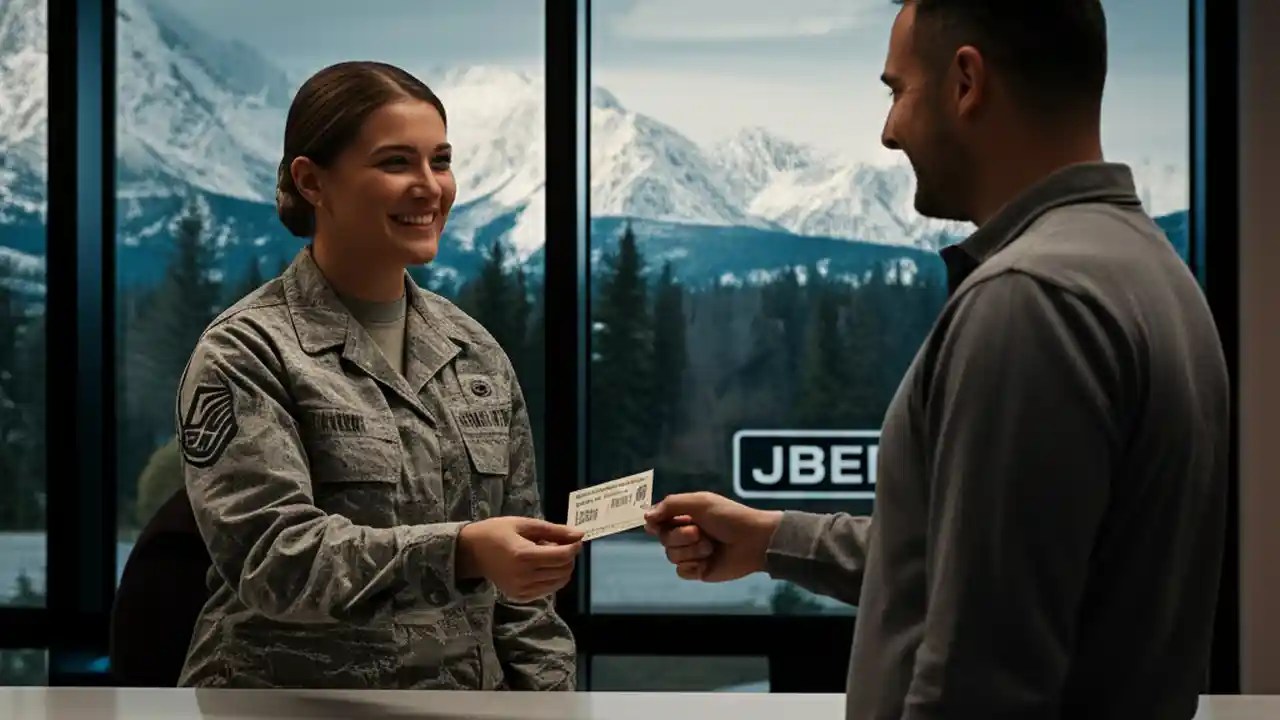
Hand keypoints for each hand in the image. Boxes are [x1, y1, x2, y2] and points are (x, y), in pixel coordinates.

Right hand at [456, 517, 583, 601]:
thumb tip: (580, 535)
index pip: (562, 556)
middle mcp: (524, 576)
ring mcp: (522, 590)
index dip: (574, 547)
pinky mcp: (520, 597)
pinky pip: (548, 590)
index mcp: (524, 555)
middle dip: (569, 557)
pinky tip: (542, 566)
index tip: (576, 539)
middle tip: (560, 545)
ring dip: (562, 568)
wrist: (472, 552)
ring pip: (559, 582)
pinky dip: (552, 578)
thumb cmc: (497, 532)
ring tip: (550, 555)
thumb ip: (554, 530)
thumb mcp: (524, 524)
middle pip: (563, 570)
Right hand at [643, 492, 781, 582]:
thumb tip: (645, 516)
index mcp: (685, 515)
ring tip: (711, 547)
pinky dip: (693, 566)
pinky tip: (707, 562)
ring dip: (691, 551)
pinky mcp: (699, 571)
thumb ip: (671, 505)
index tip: (656, 523)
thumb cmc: (730, 517)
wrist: (754, 542)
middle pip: (664, 539)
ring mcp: (692, 553)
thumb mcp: (700, 502)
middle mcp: (686, 534)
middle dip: (681, 536)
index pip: (658, 520)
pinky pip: (681, 572)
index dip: (656, 523)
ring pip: (671, 556)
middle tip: (700, 532)